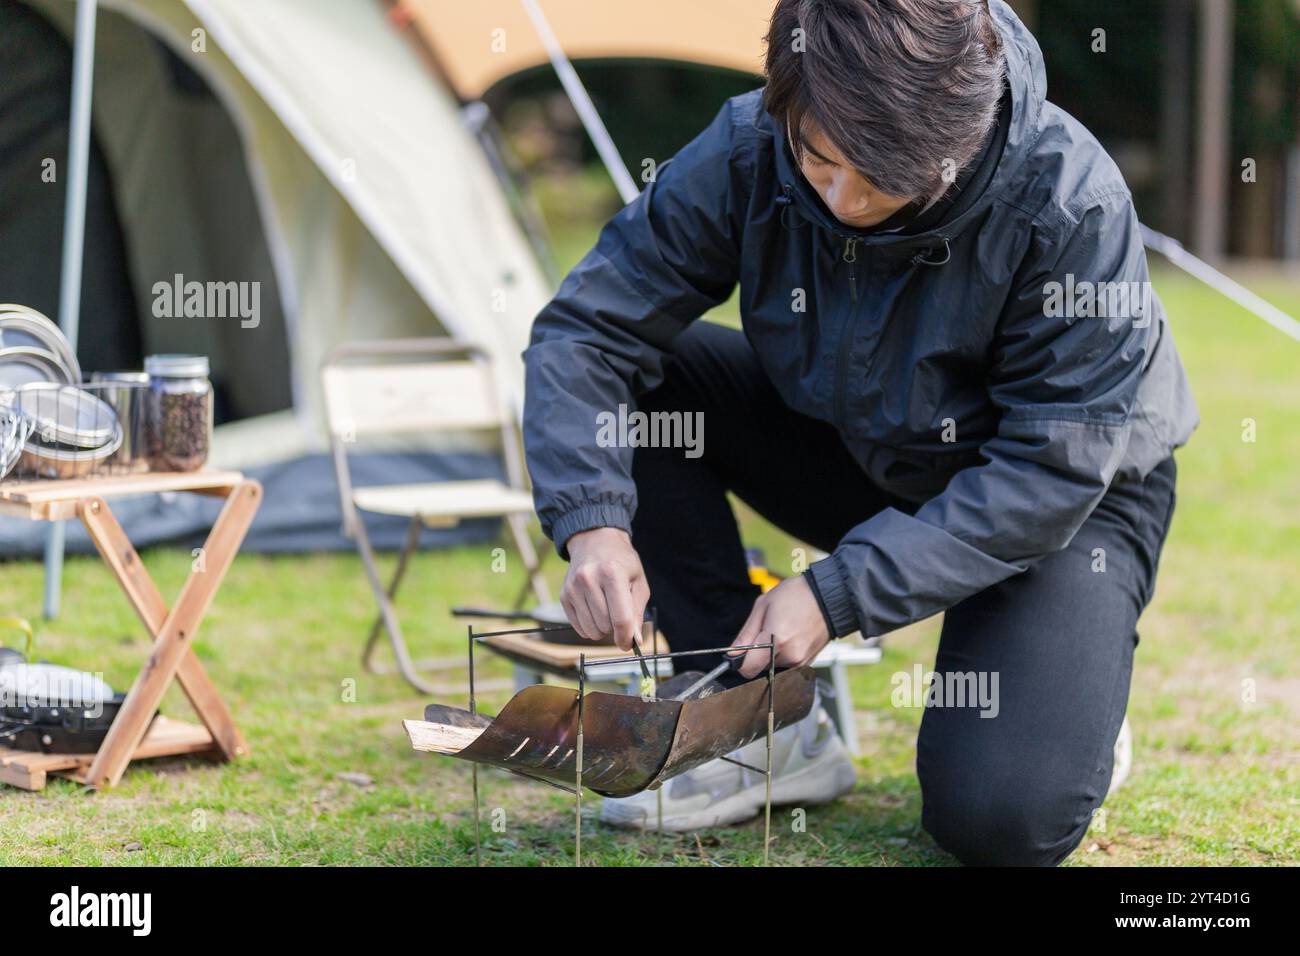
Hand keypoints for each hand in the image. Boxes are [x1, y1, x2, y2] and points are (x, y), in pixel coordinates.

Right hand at [561, 527, 650, 649]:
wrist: (595, 540)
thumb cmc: (621, 562)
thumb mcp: (638, 582)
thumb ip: (637, 612)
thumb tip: (634, 640)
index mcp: (612, 573)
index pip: (620, 617)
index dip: (626, 637)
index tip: (629, 644)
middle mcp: (588, 579)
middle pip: (605, 626)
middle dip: (616, 628)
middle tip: (619, 614)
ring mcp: (573, 587)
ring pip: (591, 630)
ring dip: (602, 628)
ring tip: (607, 609)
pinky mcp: (563, 595)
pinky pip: (579, 627)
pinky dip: (590, 626)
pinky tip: (595, 609)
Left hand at [729, 575, 829, 677]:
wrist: (828, 596)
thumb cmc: (796, 595)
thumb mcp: (763, 606)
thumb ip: (746, 634)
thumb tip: (732, 654)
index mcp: (776, 640)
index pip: (748, 669)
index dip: (740, 661)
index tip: (740, 652)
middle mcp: (790, 655)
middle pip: (761, 667)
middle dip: (758, 653)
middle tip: (766, 630)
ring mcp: (801, 661)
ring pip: (774, 666)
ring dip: (772, 653)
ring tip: (782, 630)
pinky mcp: (808, 663)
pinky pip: (787, 664)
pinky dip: (784, 653)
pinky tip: (791, 636)